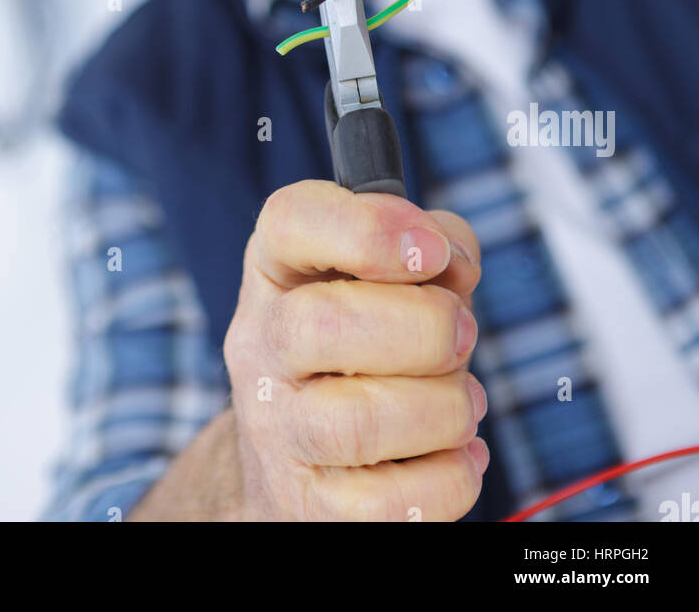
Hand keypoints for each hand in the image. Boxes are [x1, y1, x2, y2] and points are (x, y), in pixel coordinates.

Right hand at [223, 179, 486, 521]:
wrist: (299, 458)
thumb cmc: (368, 346)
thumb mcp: (396, 277)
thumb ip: (437, 247)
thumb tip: (457, 265)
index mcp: (278, 270)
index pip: (290, 221)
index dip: (368, 228)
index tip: (430, 250)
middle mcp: (262, 345)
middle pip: (322, 323)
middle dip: (424, 327)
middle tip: (463, 335)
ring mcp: (276, 431)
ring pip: (356, 422)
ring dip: (443, 407)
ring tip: (465, 401)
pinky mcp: (306, 507)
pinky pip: (386, 504)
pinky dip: (449, 478)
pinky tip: (458, 456)